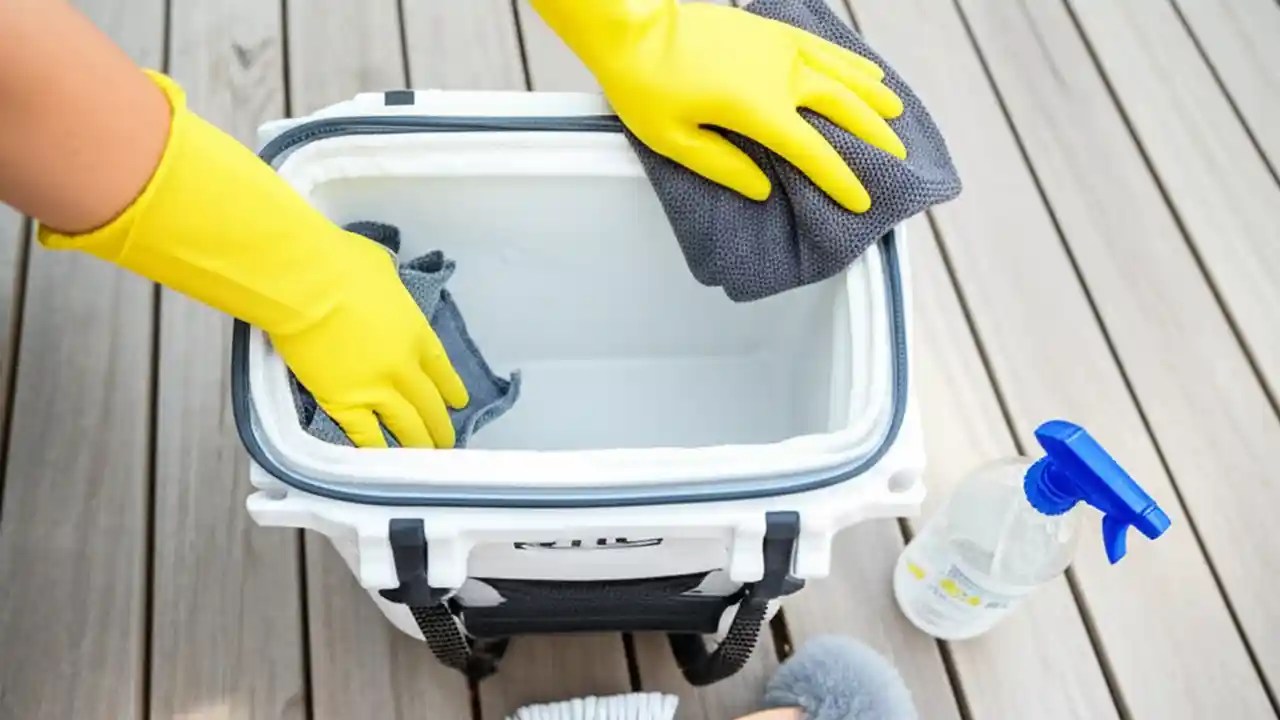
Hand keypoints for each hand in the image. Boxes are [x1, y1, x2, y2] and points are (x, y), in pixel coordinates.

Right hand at [271, 234, 468, 448]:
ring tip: (426, 459)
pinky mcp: (343, 403)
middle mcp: (404, 367)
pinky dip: (376, 450)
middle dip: (439, 427)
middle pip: (428, 404)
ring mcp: (375, 388)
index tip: (458, 403)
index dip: (450, 388)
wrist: (305, 284)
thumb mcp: (381, 269)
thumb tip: (380, 286)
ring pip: (406, 426)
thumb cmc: (340, 265)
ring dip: (418, 445)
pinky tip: (384, 462)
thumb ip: (388, 289)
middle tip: (446, 444)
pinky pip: (365, 434)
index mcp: (416, 333)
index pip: (440, 368)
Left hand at [533, 0, 905, 211]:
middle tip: (897, 158)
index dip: (842, 180)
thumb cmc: (644, 83)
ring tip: (897, 114)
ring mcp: (778, 46)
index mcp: (759, 109)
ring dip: (873, 96)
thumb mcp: (675, 141)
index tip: (863, 200)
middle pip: (843, 109)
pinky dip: (851, 61)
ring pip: (842, 73)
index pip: (814, 154)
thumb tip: (761, 189)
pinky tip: (868, 70)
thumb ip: (723, 167)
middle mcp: (780, 75)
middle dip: (874, 137)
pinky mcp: (769, 28)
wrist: (632, 24)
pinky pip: (823, 47)